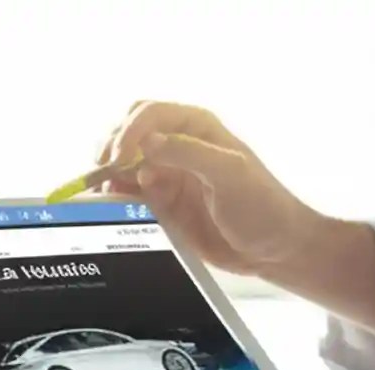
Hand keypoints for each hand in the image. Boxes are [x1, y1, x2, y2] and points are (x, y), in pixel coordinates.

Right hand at [98, 101, 339, 273]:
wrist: (274, 249)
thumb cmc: (262, 206)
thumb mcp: (230, 174)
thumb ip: (188, 153)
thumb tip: (146, 142)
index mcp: (196, 128)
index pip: (150, 114)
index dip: (130, 132)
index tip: (119, 158)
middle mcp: (177, 146)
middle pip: (129, 133)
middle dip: (111, 147)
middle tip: (103, 171)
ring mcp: (167, 175)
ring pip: (123, 164)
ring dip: (107, 172)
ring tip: (99, 190)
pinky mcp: (161, 204)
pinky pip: (128, 194)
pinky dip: (113, 196)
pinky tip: (107, 203)